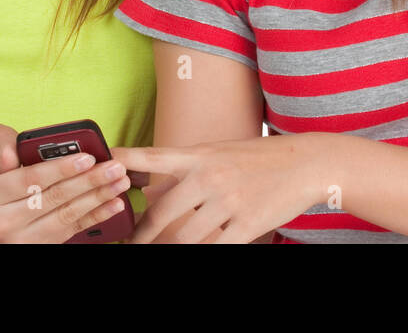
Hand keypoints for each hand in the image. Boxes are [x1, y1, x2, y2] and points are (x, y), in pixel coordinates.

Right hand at [0, 144, 131, 242]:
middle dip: (89, 181)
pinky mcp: (36, 250)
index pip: (31, 179)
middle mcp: (3, 222)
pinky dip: (93, 219)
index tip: (88, 157)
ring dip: (97, 199)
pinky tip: (112, 206)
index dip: (61, 168)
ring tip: (120, 183)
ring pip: (65, 216)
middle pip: (54, 198)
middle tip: (116, 167)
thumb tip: (12, 149)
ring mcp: (20, 241)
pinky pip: (69, 232)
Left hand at [113, 135, 325, 242]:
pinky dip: (206, 252)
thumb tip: (150, 191)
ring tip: (160, 251)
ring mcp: (228, 200)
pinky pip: (217, 248)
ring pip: (185, 237)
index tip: (103, 165)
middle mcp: (209, 176)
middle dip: (141, 234)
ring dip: (170, 249)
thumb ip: (183, 171)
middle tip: (129, 244)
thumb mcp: (218, 155)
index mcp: (199, 155)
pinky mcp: (247, 223)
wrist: (305, 163)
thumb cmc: (258, 158)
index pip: (153, 156)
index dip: (125, 161)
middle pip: (161, 213)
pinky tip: (198, 252)